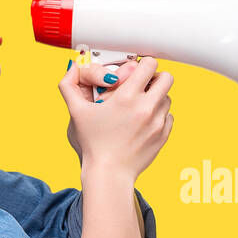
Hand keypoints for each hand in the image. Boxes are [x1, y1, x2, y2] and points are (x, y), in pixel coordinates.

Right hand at [58, 55, 173, 181]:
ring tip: (141, 104)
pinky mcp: (163, 135)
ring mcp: (157, 122)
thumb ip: (68, 86)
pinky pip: (169, 116)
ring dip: (157, 97)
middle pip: (166, 77)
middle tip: (144, 85)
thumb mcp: (76, 112)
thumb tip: (72, 67)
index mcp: (127, 97)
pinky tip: (145, 121)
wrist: (109, 173)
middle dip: (156, 77)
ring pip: (168, 97)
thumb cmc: (93, 144)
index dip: (143, 64)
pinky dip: (159, 115)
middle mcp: (146, 108)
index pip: (149, 65)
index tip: (137, 71)